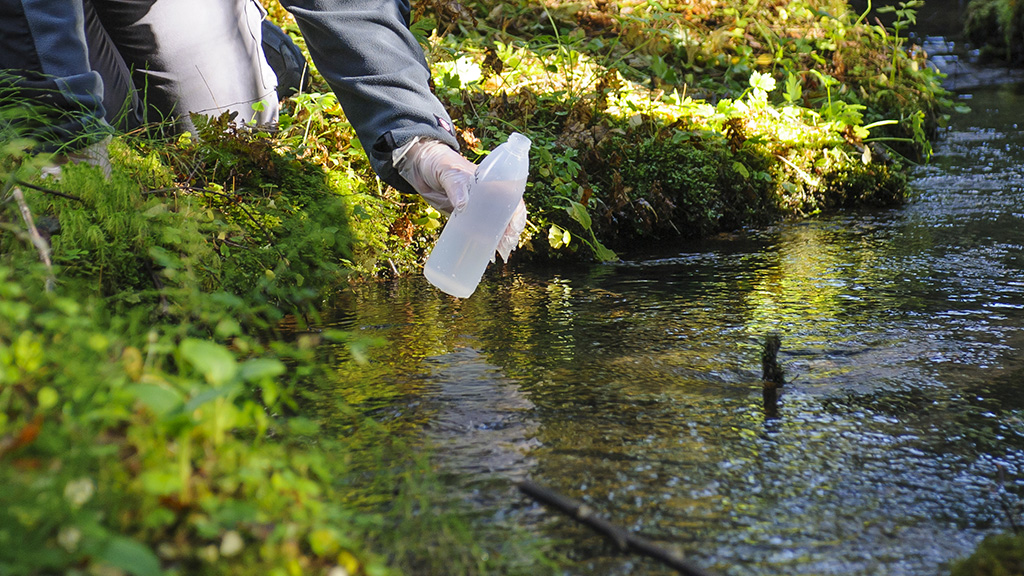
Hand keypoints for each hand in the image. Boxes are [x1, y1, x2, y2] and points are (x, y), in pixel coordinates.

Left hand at [394, 138, 527, 260]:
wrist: (420, 166)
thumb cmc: (438, 163)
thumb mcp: (449, 172)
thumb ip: (456, 186)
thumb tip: (464, 206)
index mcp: (491, 182)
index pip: (512, 200)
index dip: (517, 216)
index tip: (512, 230)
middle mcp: (488, 196)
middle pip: (507, 217)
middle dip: (510, 234)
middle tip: (505, 248)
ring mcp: (476, 208)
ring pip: (495, 226)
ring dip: (499, 241)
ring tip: (498, 255)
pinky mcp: (463, 217)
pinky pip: (477, 231)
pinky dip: (483, 243)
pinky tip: (486, 255)